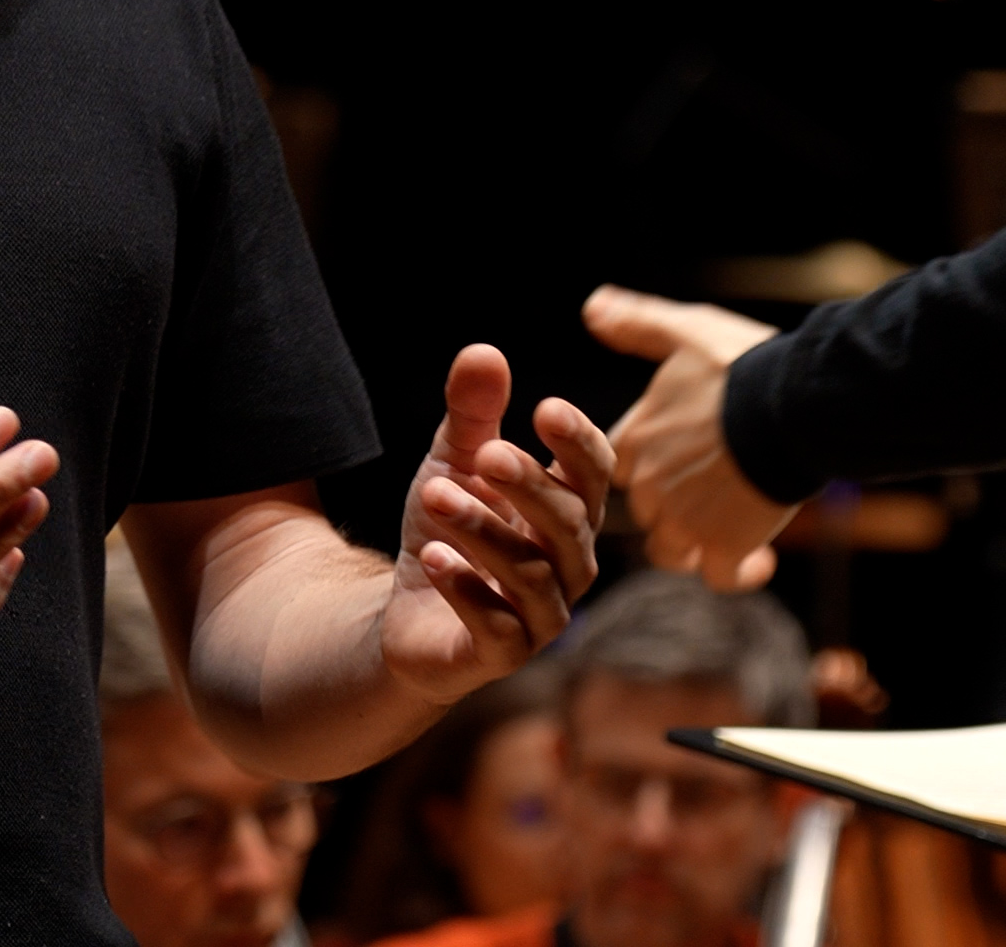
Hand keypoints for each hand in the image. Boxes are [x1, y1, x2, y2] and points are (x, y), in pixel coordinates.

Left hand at [381, 344, 613, 702]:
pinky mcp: (503, 654)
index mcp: (568, 513)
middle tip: (487, 454)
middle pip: (569, 524)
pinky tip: (434, 558)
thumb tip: (483, 351)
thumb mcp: (453, 464)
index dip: (577, 444)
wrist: (412, 616)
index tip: (545, 408)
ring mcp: (542, 616)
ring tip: (435, 496)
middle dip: (529, 487)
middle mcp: (568, 565)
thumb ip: (472, 415)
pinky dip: (466, 591)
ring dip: (482, 531)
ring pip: (530, 573)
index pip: (593, 477)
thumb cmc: (453, 529)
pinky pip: (496, 626)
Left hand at [581, 285, 792, 589]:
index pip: (624, 463)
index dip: (652, 460)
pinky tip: (759, 562)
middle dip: (675, 502)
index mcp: (636, 439)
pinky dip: (738, 573)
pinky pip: (721, 577)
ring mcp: (686, 521)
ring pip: (672, 549)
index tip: (680, 454)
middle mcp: (651, 486)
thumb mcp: (683, 331)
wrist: (792, 406)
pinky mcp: (726, 546)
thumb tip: (591, 306)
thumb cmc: (740, 365)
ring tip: (730, 525)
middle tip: (714, 489)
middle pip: (648, 508)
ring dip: (696, 541)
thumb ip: (637, 324)